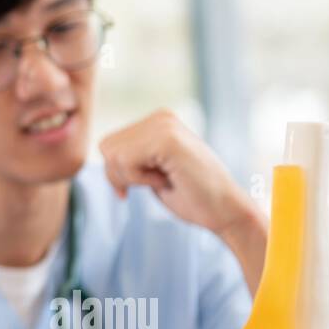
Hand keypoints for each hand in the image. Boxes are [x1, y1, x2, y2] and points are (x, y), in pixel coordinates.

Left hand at [98, 109, 253, 240]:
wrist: (225, 211)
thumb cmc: (191, 196)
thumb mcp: (152, 170)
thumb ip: (131, 156)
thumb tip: (103, 148)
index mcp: (157, 122)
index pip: (108, 144)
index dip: (115, 173)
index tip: (136, 187)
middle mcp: (160, 117)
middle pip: (105, 147)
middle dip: (119, 176)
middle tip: (152, 184)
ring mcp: (164, 125)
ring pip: (113, 155)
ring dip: (133, 178)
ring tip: (164, 179)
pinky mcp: (167, 139)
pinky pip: (126, 161)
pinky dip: (141, 179)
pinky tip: (167, 180)